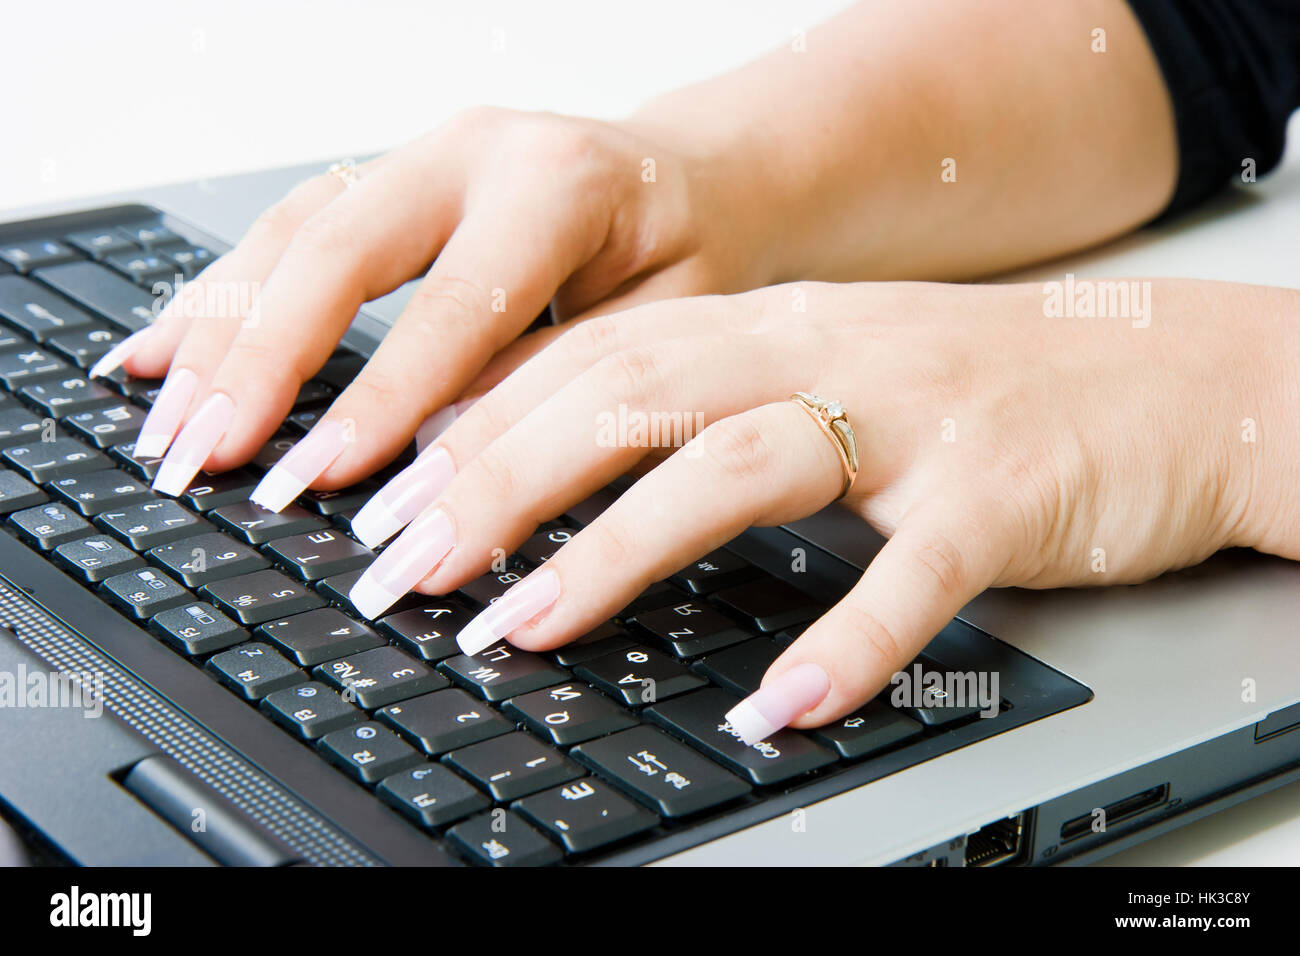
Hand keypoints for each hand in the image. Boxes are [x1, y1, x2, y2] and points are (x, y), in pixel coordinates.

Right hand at [92, 106, 771, 501]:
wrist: (691, 182)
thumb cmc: (689, 256)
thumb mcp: (666, 322)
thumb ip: (562, 376)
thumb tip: (443, 455)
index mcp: (559, 183)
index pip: (456, 299)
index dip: (385, 392)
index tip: (324, 473)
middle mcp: (473, 152)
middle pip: (340, 246)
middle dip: (263, 358)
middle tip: (210, 453)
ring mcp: (419, 159)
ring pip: (293, 233)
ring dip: (219, 332)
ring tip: (168, 423)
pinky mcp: (385, 181)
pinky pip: (285, 233)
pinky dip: (220, 298)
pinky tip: (163, 353)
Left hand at [345, 278, 1298, 738]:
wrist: (1165, 378)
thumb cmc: (974, 389)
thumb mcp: (826, 368)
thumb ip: (707, 406)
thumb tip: (563, 473)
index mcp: (770, 323)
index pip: (593, 357)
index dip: (479, 427)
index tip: (391, 503)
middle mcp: (826, 352)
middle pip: (634, 395)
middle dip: (504, 483)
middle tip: (411, 571)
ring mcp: (915, 421)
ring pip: (739, 465)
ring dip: (617, 550)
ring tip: (528, 628)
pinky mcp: (1001, 496)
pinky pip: (912, 575)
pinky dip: (841, 642)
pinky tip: (774, 704)